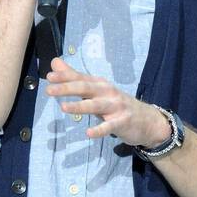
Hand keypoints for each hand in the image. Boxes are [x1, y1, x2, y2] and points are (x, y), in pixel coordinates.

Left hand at [44, 56, 169, 145]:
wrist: (148, 120)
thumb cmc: (118, 104)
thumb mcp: (97, 90)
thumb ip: (75, 77)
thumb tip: (55, 62)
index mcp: (100, 84)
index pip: (80, 78)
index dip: (65, 77)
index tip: (49, 77)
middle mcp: (108, 92)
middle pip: (86, 88)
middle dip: (67, 88)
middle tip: (49, 90)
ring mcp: (116, 107)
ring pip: (96, 106)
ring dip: (80, 106)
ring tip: (64, 107)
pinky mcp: (122, 122)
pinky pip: (109, 127)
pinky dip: (100, 130)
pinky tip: (89, 133)